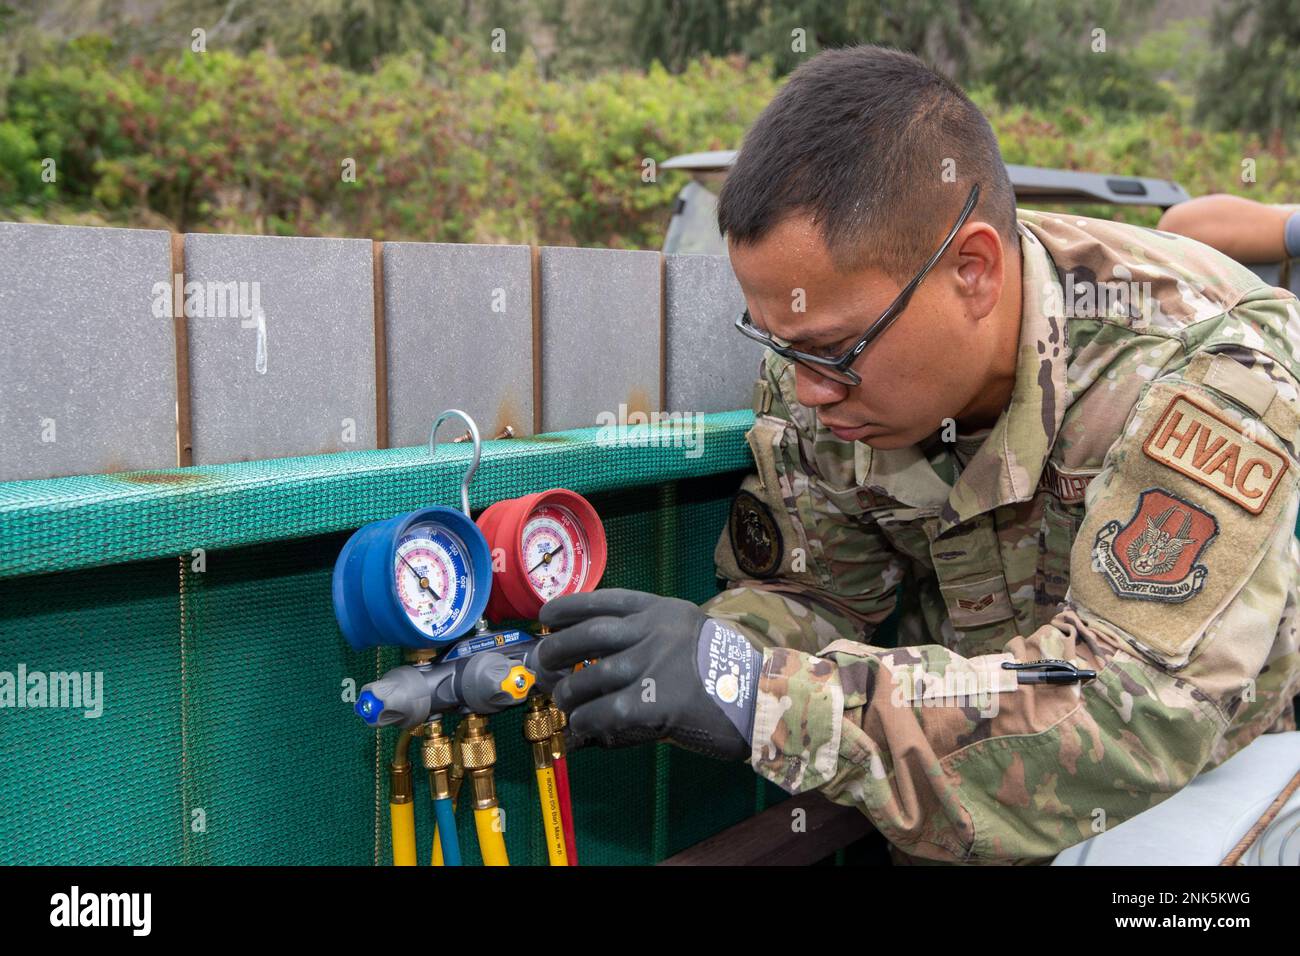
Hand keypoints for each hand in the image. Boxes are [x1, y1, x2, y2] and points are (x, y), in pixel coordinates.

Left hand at [536, 589, 761, 760]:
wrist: (764, 700)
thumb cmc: (728, 672)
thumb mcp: (689, 637)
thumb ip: (648, 641)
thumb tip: (598, 664)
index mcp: (662, 610)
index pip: (603, 600)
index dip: (567, 608)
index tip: (546, 618)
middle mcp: (653, 631)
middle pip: (586, 635)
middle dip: (554, 650)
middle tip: (542, 665)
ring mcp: (652, 665)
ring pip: (588, 678)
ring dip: (567, 694)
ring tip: (564, 703)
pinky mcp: (652, 703)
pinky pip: (602, 713)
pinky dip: (585, 723)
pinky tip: (582, 729)